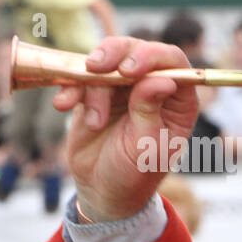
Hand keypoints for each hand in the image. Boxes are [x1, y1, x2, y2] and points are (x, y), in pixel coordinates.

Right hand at [52, 37, 198, 221]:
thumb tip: (162, 81)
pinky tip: (64, 105)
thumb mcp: (146, 148)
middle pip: (137, 50)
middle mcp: (152, 87)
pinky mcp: (96, 92)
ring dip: (92, 86)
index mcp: (177, 100)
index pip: (173, 62)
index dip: (152, 57)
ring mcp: (123, 88)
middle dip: (115, 55)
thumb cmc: (134, 174)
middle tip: (96, 67)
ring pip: (107, 61)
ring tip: (93, 122)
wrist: (102, 191)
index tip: (128, 69)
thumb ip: (150, 112)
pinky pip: (82, 77)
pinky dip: (71, 87)